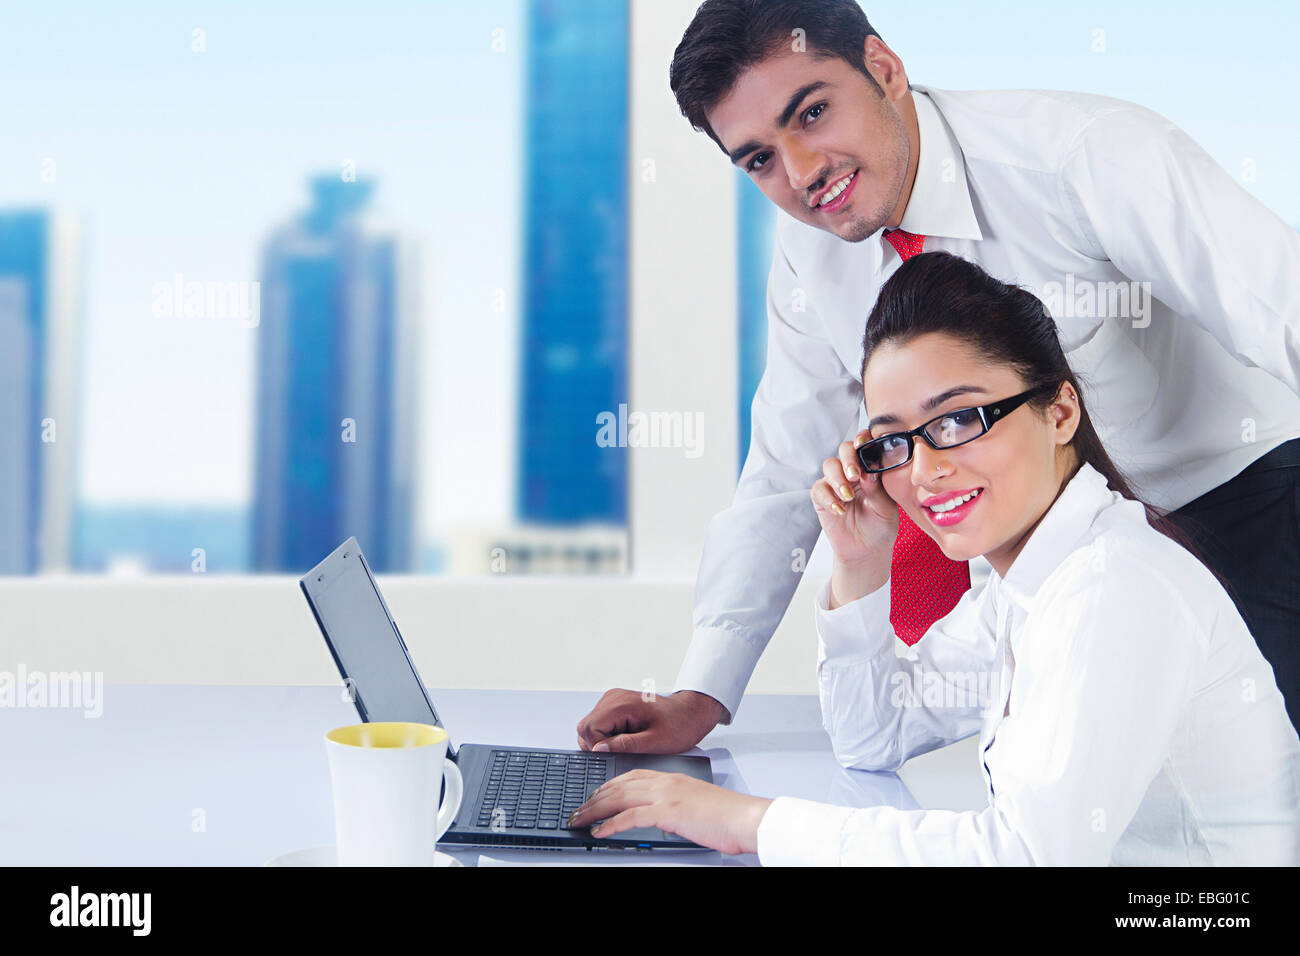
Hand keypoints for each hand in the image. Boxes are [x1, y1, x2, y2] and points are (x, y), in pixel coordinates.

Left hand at [567, 769, 772, 855]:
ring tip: (578, 820)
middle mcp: (665, 782)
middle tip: (577, 810)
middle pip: (619, 786)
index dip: (608, 786)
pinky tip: (598, 831)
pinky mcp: (668, 811)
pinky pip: (630, 817)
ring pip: (618, 798)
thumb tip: (662, 816)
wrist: (745, 817)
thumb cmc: (727, 816)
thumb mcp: (695, 804)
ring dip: (594, 810)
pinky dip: (610, 824)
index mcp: (672, 778)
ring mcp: (666, 795)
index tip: (594, 795)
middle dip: (594, 798)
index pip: (631, 776)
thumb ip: (676, 805)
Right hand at [576, 689, 725, 753]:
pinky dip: (608, 737)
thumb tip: (599, 749)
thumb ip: (625, 745)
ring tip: (629, 742)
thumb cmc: (679, 726)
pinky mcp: (613, 707)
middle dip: (599, 745)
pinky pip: (599, 725)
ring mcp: (612, 701)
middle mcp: (612, 698)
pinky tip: (627, 737)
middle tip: (625, 748)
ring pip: (590, 728)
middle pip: (585, 728)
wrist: (689, 714)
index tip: (618, 752)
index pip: (589, 729)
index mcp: (621, 704)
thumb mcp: (656, 742)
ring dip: (604, 741)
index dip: (599, 747)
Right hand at [811, 430, 899, 564]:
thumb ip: (876, 487)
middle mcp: (851, 471)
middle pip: (844, 450)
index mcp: (870, 468)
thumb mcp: (886, 506)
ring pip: (829, 466)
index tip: (863, 443)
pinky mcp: (822, 498)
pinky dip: (829, 498)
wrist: (868, 550)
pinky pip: (819, 490)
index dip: (862, 439)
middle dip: (848, 459)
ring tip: (848, 496)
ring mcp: (835, 484)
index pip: (864, 445)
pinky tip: (840, 510)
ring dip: (838, 478)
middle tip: (855, 475)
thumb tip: (868, 470)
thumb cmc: (881, 525)